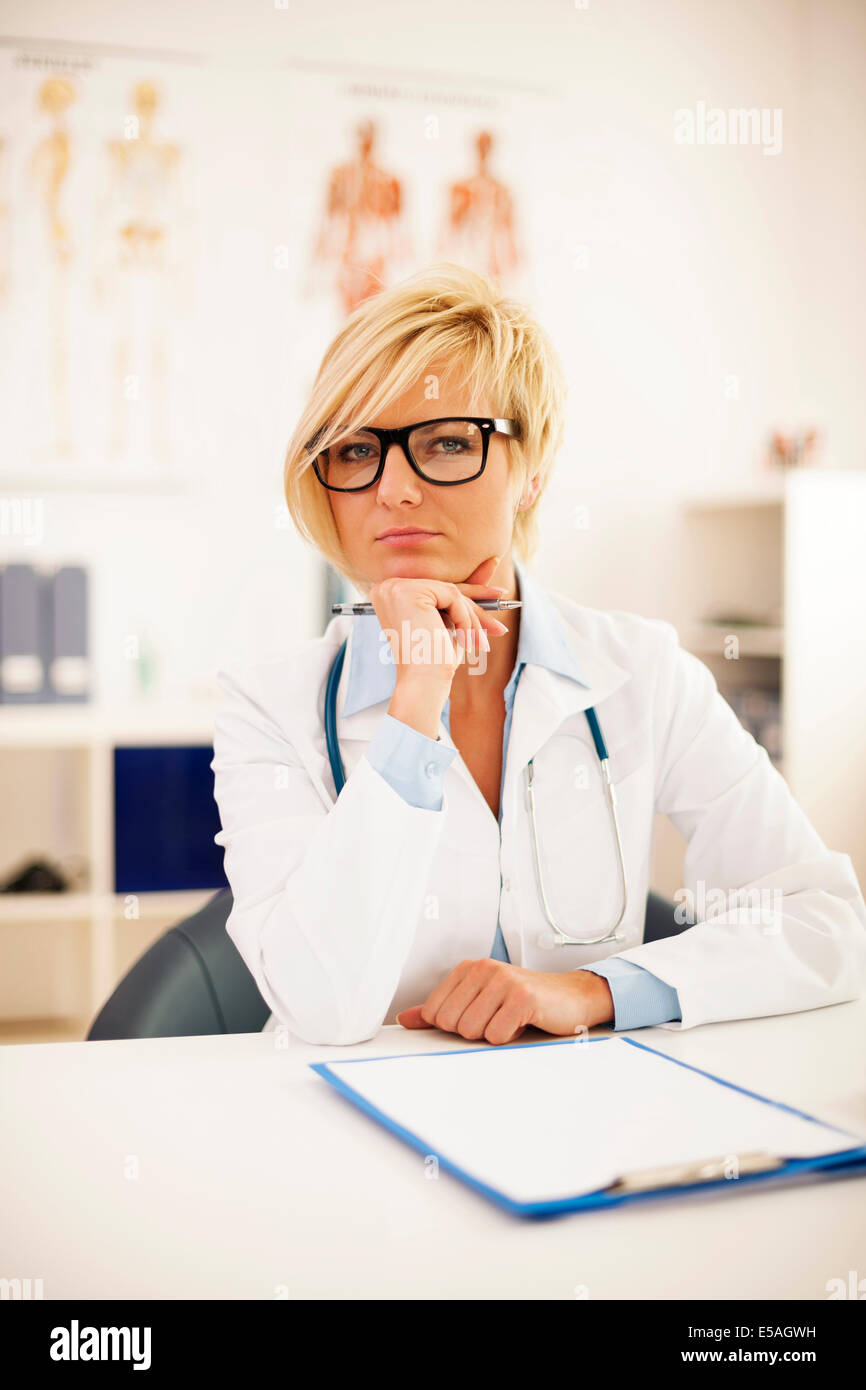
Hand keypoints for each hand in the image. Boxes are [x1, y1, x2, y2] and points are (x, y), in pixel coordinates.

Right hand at [368, 554, 508, 691]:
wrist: (424, 682)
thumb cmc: (435, 659)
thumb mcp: (451, 620)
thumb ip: (466, 592)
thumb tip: (491, 563)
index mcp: (392, 594)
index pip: (437, 589)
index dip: (469, 592)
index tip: (498, 590)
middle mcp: (388, 587)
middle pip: (444, 589)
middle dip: (477, 606)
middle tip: (501, 607)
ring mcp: (395, 587)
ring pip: (451, 591)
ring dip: (472, 618)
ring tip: (481, 642)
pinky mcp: (408, 591)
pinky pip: (451, 596)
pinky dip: (464, 618)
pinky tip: (466, 639)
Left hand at [396, 960, 613, 1044]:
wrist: (571, 997)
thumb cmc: (523, 1002)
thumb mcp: (479, 1001)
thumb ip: (441, 1009)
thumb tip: (405, 1019)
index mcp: (469, 969)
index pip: (435, 1012)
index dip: (454, 1025)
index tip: (478, 1016)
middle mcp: (484, 969)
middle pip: (451, 1023)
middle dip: (473, 1031)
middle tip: (496, 1019)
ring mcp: (504, 981)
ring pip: (471, 1030)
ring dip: (492, 1034)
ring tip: (509, 1020)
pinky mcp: (523, 998)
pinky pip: (496, 1035)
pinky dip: (509, 1038)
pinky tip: (522, 1024)